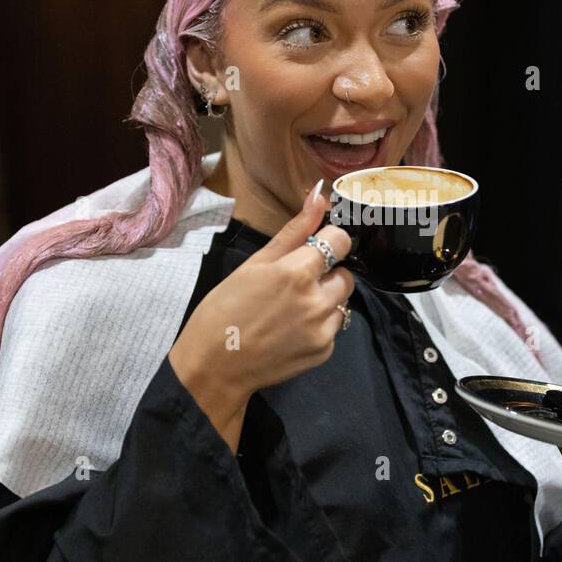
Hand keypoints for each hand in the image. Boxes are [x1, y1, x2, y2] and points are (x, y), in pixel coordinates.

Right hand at [168, 185, 354, 449]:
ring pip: (342, 301)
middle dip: (327, 274)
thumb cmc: (225, 307)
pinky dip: (319, 326)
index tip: (313, 250)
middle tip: (295, 285)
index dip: (328, 242)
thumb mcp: (255, 263)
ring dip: (325, 300)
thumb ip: (294, 231)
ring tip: (292, 309)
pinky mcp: (325, 352)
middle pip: (346, 274)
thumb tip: (319, 195)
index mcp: (298, 271)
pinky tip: (291, 330)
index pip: (341, 241)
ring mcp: (323, 329)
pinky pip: (333, 328)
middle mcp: (317, 300)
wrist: (214, 365)